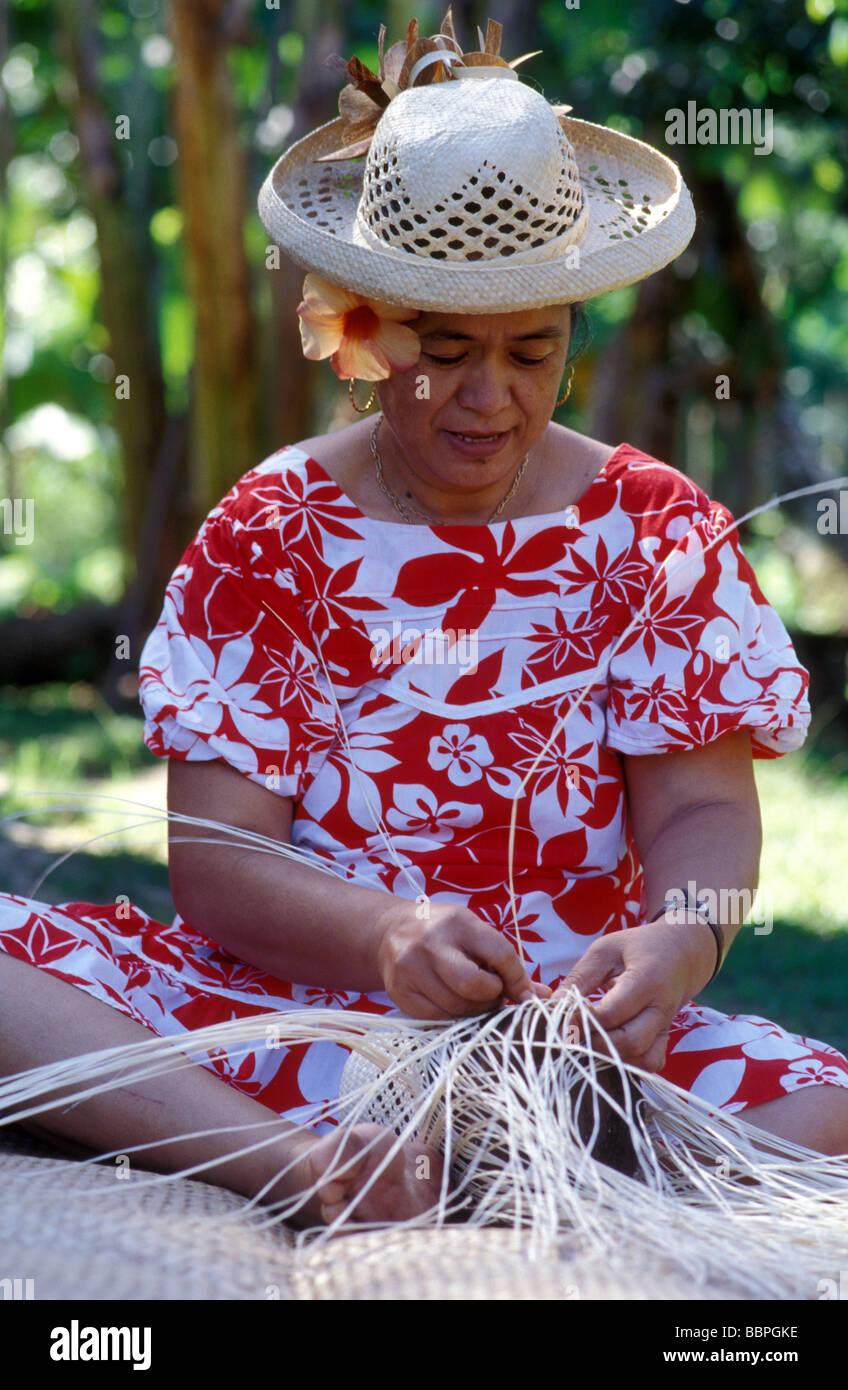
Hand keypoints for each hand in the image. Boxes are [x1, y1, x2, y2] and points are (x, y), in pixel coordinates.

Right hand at [375, 899, 551, 1019]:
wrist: (390, 931)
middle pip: (474, 986)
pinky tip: (452, 1003)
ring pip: (456, 1007)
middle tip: (491, 994)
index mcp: (458, 923)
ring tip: (472, 998)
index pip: (500, 954)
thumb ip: (507, 964)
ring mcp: (410, 969)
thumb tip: (544, 997)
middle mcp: (431, 943)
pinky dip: (451, 1018)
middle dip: (491, 997)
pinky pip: (436, 1019)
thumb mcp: (475, 934)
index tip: (526, 995)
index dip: (519, 980)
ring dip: (473, 1011)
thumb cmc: (445, 933)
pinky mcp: (399, 992)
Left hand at [551, 914, 716, 1072]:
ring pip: (643, 1058)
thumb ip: (580, 977)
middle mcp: (661, 1008)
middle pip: (630, 1042)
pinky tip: (609, 1048)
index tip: (563, 1017)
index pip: (613, 1012)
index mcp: (646, 980)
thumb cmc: (639, 947)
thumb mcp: (605, 950)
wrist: (682, 953)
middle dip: (596, 1043)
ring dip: (612, 1056)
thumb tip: (552, 1006)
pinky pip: (651, 1063)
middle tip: (574, 1033)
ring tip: (589, 1040)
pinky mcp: (666, 1038)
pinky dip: (629, 1063)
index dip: (584, 1020)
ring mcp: (666, 1027)